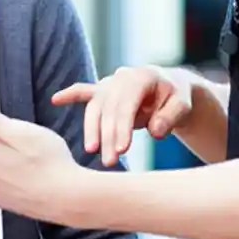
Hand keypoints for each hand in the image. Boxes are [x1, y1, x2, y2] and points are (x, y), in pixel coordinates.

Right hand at [52, 65, 194, 166]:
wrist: (171, 89)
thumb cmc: (177, 98)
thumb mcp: (183, 106)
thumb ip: (171, 117)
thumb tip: (155, 132)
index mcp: (142, 77)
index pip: (127, 104)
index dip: (122, 127)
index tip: (122, 150)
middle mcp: (122, 77)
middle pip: (109, 109)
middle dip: (108, 136)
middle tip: (109, 161)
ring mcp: (110, 83)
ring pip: (95, 107)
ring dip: (92, 130)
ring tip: (91, 151)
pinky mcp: (102, 91)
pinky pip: (84, 92)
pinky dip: (70, 95)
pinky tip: (55, 100)